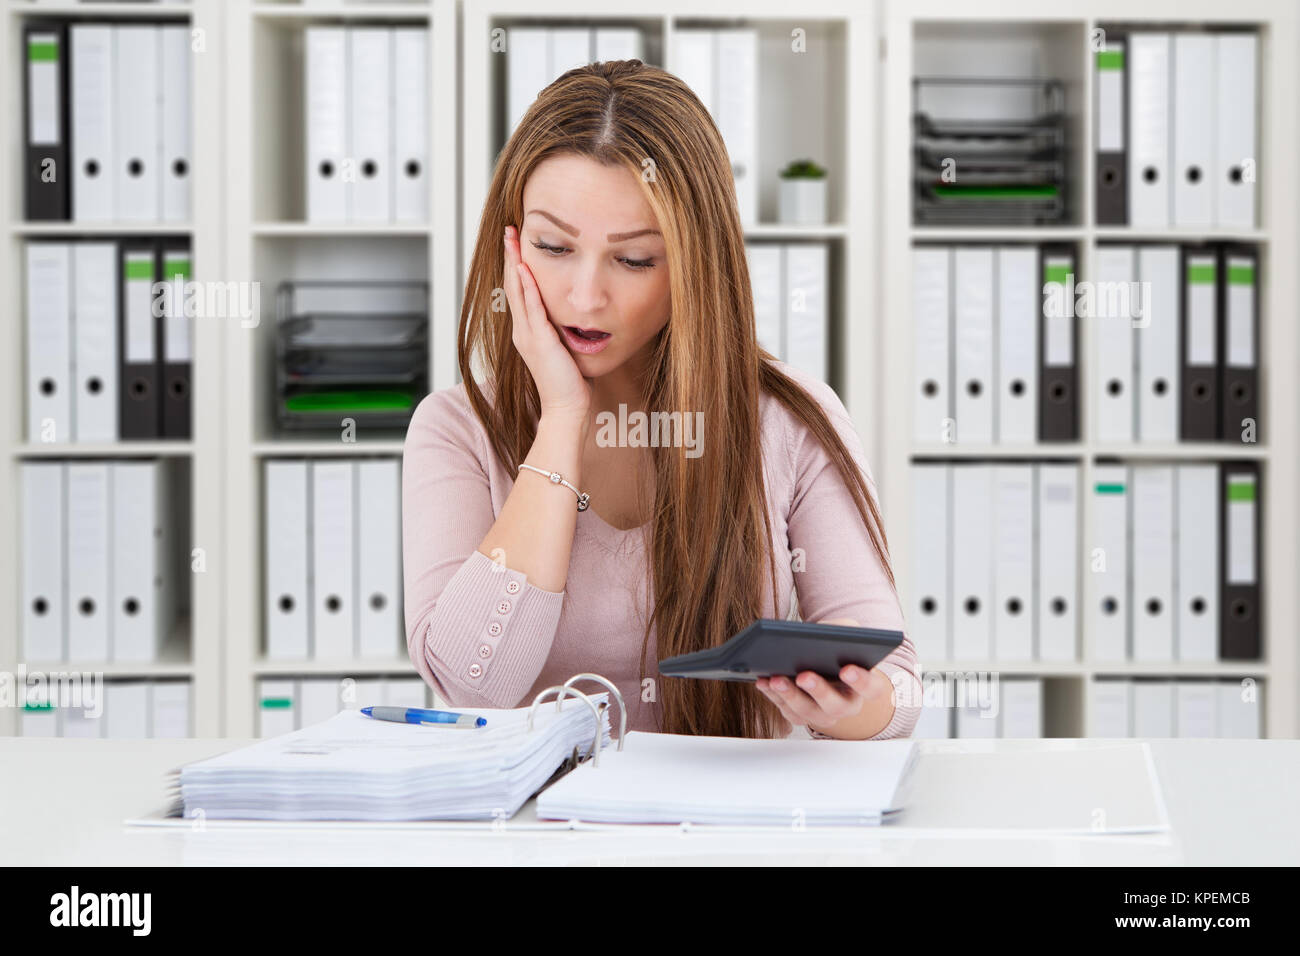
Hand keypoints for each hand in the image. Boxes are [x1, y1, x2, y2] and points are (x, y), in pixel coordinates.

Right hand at [503, 224, 592, 418]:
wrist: (566, 408)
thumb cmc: (570, 383)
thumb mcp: (563, 349)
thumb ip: (561, 331)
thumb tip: (572, 317)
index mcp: (527, 331)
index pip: (518, 291)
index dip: (515, 265)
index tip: (515, 243)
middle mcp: (522, 330)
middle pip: (511, 285)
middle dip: (509, 256)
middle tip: (508, 230)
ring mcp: (528, 335)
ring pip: (517, 291)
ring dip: (514, 262)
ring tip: (511, 239)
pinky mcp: (539, 340)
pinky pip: (531, 307)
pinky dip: (527, 286)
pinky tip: (525, 268)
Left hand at [754, 618, 891, 736]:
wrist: (825, 664)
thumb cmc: (838, 648)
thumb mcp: (846, 633)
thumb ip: (842, 629)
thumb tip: (822, 632)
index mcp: (866, 685)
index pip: (872, 688)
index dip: (861, 681)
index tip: (847, 670)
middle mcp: (847, 705)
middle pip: (836, 705)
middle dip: (819, 691)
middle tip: (804, 676)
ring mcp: (824, 714)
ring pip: (809, 713)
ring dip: (790, 696)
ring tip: (776, 678)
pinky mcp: (802, 716)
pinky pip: (788, 711)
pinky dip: (774, 696)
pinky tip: (763, 681)